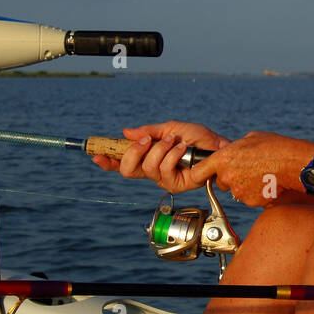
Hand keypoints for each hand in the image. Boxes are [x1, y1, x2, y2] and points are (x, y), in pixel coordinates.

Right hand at [91, 121, 230, 193]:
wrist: (218, 145)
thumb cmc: (196, 137)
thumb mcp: (169, 128)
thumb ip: (148, 132)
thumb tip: (125, 132)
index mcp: (148, 158)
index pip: (123, 164)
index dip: (108, 162)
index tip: (95, 155)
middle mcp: (153, 172)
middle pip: (128, 170)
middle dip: (133, 152)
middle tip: (145, 140)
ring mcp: (164, 180)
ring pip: (148, 168)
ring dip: (160, 149)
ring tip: (173, 141)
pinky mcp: (177, 185)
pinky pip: (165, 170)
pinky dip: (172, 154)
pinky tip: (182, 148)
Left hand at [193, 132, 313, 205]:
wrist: (293, 163)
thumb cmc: (274, 147)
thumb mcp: (250, 139)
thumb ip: (235, 148)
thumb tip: (233, 152)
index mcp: (223, 159)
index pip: (198, 171)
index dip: (201, 172)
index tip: (203, 173)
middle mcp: (228, 177)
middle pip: (221, 182)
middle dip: (231, 178)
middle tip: (248, 169)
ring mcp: (239, 191)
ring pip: (237, 191)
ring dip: (245, 185)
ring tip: (262, 174)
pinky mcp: (251, 201)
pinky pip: (250, 198)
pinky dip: (257, 193)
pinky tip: (267, 182)